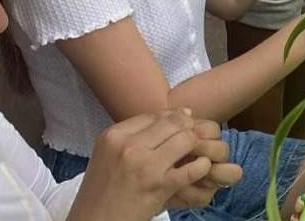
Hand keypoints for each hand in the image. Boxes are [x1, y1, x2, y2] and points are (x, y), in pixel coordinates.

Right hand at [71, 110, 228, 220]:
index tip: (180, 126)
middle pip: (172, 123)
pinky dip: (202, 166)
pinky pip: (193, 168)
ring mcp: (144, 165)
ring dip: (196, 144)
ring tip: (196, 152)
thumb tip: (181, 113)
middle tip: (192, 137)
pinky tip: (200, 168)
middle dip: (188, 128)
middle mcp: (128, 146)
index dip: (172, 118)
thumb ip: (137, 134)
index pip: (154, 115)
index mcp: (113, 136)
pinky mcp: (159, 186)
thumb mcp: (109, 154)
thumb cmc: (102, 191)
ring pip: (185, 139)